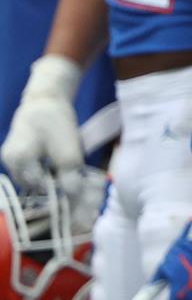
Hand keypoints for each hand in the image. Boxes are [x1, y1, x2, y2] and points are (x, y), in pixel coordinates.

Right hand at [0, 56, 83, 185]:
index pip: (39, 189)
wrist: (47, 98)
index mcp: (18, 161)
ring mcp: (9, 158)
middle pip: (33, 185)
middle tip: (71, 177)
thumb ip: (69, 179)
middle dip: (52, 185)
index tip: (75, 188)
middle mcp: (9, 162)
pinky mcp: (15, 153)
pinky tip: (54, 164)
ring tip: (63, 169)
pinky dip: (43, 171)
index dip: (58, 191)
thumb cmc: (58, 123)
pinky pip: (29, 170)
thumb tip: (73, 201)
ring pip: (31, 179)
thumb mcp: (69, 153)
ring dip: (48, 178)